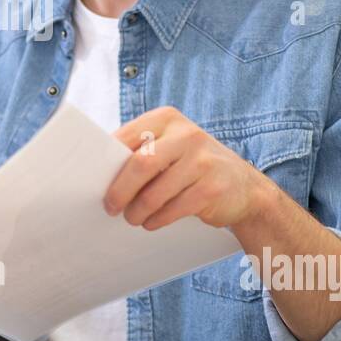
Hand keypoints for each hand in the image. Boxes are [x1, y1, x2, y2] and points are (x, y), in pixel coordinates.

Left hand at [103, 106, 274, 231]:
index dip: (107, 162)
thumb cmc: (193, 167)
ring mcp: (203, 161)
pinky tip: (152, 222)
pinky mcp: (212, 188)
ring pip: (154, 193)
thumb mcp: (170, 147)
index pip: (127, 137)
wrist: (245, 187)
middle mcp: (187, 134)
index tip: (95, 182)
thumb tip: (99, 172)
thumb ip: (141, 151)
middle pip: (140, 164)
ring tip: (133, 218)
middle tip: (111, 207)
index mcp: (167, 119)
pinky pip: (172, 210)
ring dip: (137, 212)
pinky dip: (156, 220)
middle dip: (120, 191)